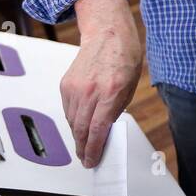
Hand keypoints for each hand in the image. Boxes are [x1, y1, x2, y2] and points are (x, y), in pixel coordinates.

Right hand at [62, 0, 143, 167]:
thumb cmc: (123, 58)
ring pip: (72, 121)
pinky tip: (80, 122)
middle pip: (81, 130)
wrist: (108, 35)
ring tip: (84, 144)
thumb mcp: (129, 88)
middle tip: (86, 158)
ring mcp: (74, 87)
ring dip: (77, 135)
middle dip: (83, 148)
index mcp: (110, 93)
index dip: (94, 150)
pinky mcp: (65, 84)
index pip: (97, 130)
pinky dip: (73, 119)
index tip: (91, 160)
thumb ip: (116, 110)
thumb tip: (103, 130)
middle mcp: (90, 91)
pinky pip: (67, 109)